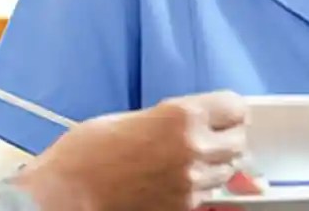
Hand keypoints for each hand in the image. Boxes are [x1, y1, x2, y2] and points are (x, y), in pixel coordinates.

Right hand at [15, 91, 248, 210]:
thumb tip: (188, 123)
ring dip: (216, 163)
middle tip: (212, 134)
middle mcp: (194, 148)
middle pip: (238, 141)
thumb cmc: (87, 152)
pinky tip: (178, 179)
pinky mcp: (183, 208)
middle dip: (227, 136)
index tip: (225, 111)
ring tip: (191, 159)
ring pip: (227, 171)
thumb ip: (169, 119)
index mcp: (181, 116)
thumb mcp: (131, 117)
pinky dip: (200, 186)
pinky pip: (207, 195)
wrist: (69, 191)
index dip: (229, 109)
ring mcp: (191, 183)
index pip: (235, 107)